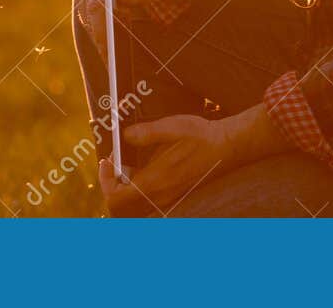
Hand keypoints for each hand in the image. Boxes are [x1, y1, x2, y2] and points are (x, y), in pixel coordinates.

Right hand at [76, 0, 165, 58]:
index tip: (108, 52)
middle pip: (90, 14)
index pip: (97, 6)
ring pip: (86, 15)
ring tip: (109, 57)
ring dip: (97, 35)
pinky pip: (85, 12)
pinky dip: (94, 27)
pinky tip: (105, 43)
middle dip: (100, 39)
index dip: (101, 31)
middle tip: (110, 62)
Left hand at [99, 114, 237, 214]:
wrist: (227, 147)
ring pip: (134, 203)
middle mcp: (159, 195)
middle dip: (112, 184)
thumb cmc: (201, 136)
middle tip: (113, 162)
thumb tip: (125, 136)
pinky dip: (136, 187)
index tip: (106, 161)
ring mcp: (167, 197)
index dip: (105, 182)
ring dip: (124, 186)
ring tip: (127, 163)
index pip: (116, 198)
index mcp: (155, 181)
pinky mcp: (173, 194)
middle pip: (122, 205)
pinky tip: (142, 167)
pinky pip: (146, 199)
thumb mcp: (173, 127)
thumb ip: (147, 133)